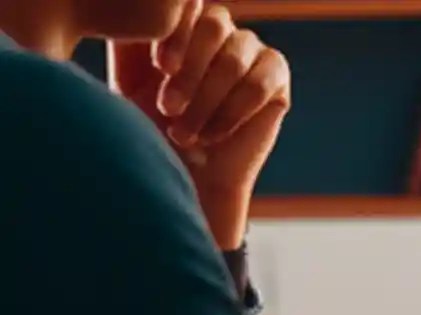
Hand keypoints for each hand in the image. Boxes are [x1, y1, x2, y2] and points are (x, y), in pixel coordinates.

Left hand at [108, 0, 290, 250]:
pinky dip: (233, 111)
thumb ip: (131, 42)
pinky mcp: (276, 75)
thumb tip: (137, 14)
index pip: (187, 4)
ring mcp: (250, 50)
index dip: (176, 32)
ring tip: (186, 133)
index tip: (161, 67)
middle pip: (213, 24)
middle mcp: (218, 31)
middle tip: (169, 108)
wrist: (188, 178)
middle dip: (190, 71)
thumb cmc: (153, 132)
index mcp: (182, 24)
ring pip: (235, 55)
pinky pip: (260, 82)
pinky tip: (214, 135)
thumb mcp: (130, 84)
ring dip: (208, 99)